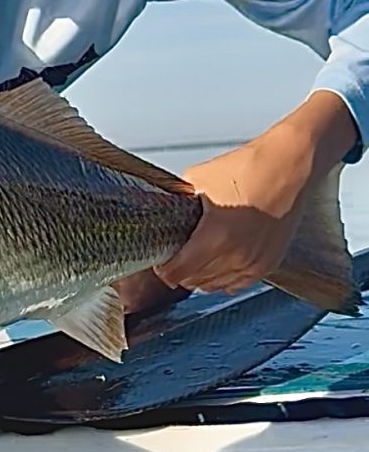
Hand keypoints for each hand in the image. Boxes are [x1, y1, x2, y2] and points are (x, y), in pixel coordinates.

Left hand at [154, 128, 314, 295]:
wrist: (289, 166)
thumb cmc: (250, 168)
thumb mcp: (199, 179)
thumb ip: (179, 202)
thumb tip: (165, 210)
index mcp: (216, 237)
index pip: (178, 272)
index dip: (165, 269)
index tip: (161, 262)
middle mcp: (236, 256)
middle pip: (195, 281)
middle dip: (181, 271)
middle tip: (176, 257)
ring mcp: (255, 262)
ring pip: (216, 285)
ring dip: (202, 276)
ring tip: (196, 259)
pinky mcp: (269, 263)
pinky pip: (238, 283)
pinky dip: (225, 278)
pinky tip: (219, 264)